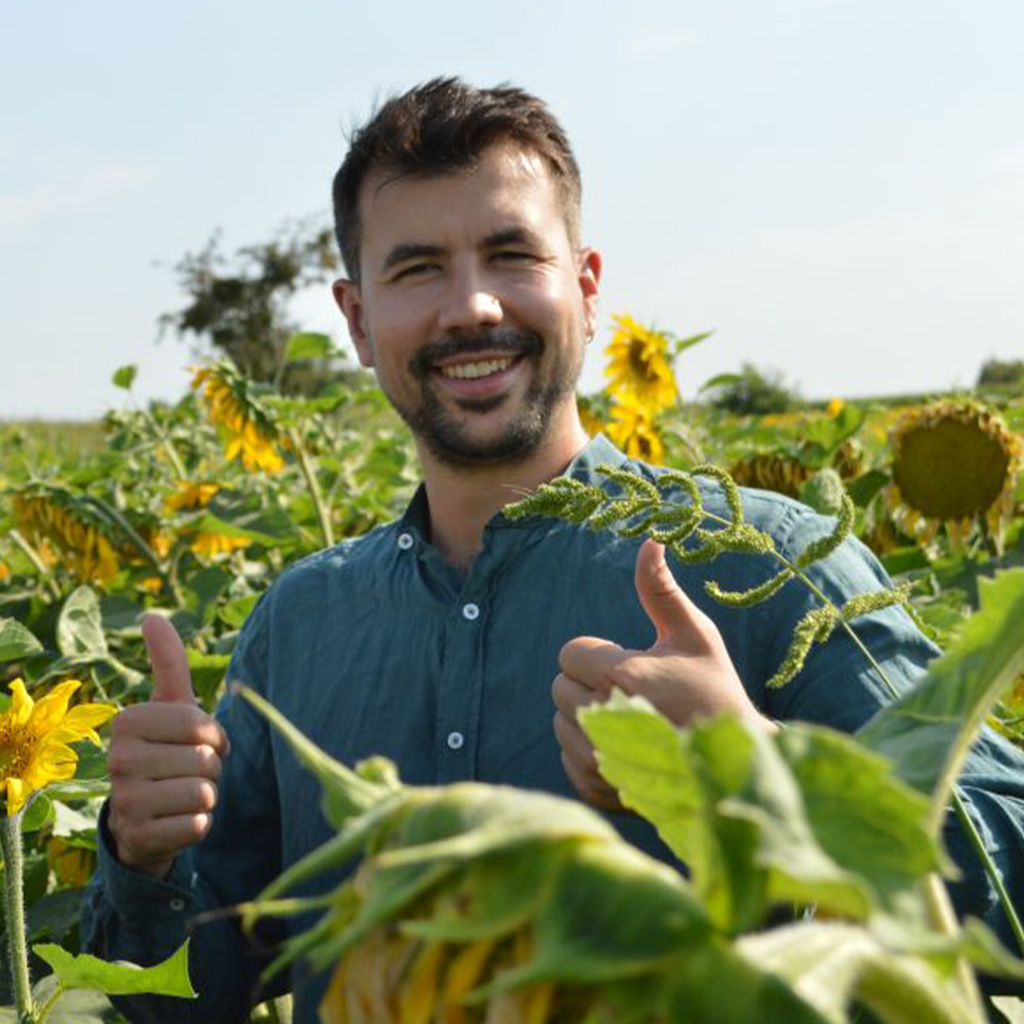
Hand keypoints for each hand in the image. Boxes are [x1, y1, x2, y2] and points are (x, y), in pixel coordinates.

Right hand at [107, 615, 229, 879]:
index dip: (213, 736)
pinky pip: (197, 825)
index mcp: (126, 722)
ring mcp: (124, 802)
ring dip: (205, 796)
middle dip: (210, 768)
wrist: (142, 818)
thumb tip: (152, 615)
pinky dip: (198, 825)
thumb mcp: (168, 707)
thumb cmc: (166, 751)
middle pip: (206, 759)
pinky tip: (176, 822)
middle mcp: (117, 760)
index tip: (195, 742)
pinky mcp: (139, 839)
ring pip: (204, 792)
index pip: (201, 724)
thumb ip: (168, 662)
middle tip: (186, 773)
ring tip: (181, 795)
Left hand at [553, 539, 775, 810]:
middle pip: (559, 687)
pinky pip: (567, 760)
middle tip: (633, 693)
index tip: (631, 665)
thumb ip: (661, 591)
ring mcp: (599, 758)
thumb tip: (649, 542)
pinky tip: (626, 751)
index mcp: (622, 673)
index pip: (570, 653)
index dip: (597, 655)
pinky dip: (589, 755)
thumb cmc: (716, 691)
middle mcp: (603, 717)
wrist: (737, 765)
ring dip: (586, 720)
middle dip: (588, 685)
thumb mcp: (695, 635)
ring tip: (633, 722)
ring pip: (560, 724)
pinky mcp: (598, 788)